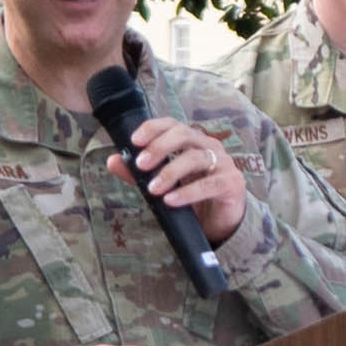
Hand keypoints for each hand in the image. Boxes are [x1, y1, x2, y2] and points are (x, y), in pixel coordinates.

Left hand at [121, 115, 250, 234]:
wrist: (222, 220)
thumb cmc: (194, 195)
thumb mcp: (164, 183)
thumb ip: (140, 173)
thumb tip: (113, 161)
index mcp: (192, 141)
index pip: (173, 124)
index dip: (153, 128)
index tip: (134, 140)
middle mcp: (209, 146)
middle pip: (184, 135)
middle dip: (159, 148)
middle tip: (141, 165)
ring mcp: (223, 163)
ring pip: (195, 158)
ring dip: (170, 172)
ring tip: (154, 189)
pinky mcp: (232, 183)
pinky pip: (209, 184)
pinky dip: (188, 192)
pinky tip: (171, 200)